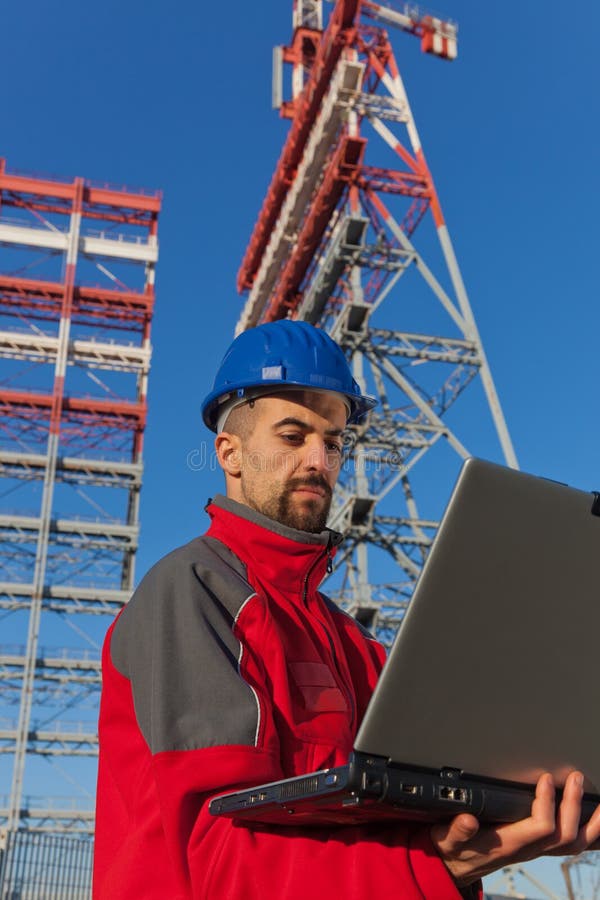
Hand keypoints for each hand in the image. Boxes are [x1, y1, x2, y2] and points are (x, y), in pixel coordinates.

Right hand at [430, 770, 599, 887]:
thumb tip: (468, 819)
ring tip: (598, 800)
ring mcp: (535, 850)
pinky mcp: (537, 847)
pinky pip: (569, 845)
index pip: (540, 828)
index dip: (547, 803)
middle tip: (575, 778)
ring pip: (573, 845)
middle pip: (563, 836)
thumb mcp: (445, 839)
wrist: (455, 867)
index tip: (544, 779)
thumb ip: (455, 831)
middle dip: (573, 806)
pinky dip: (587, 833)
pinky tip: (594, 820)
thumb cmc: (452, 849)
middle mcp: (526, 849)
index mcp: (507, 844)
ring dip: (590, 823)